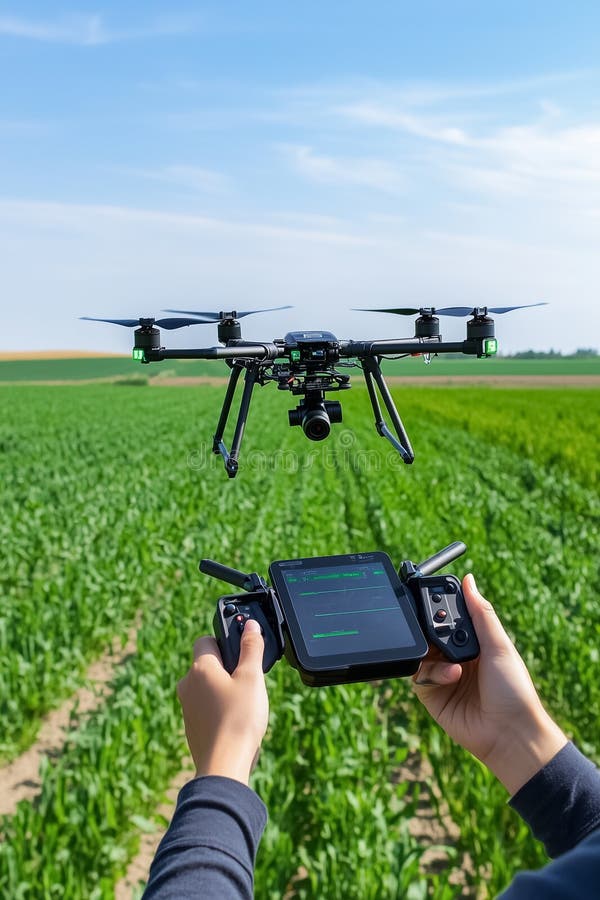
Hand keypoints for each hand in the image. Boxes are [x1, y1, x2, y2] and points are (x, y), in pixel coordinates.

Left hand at [177, 620, 268, 785]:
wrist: (224, 765)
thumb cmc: (239, 719)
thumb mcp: (252, 678)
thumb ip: (252, 648)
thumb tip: (251, 627)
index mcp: (199, 668)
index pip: (206, 640)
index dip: (225, 642)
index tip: (242, 652)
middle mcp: (188, 685)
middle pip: (207, 664)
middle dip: (227, 668)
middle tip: (248, 680)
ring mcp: (187, 708)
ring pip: (207, 687)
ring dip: (224, 689)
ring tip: (245, 704)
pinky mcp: (192, 727)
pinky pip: (206, 707)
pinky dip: (220, 709)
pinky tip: (237, 721)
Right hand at [412, 574, 566, 794]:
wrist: (509, 733)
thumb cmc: (514, 689)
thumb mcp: (499, 645)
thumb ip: (481, 613)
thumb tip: (469, 580)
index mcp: (473, 642)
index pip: (448, 617)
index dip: (440, 607)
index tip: (431, 596)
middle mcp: (455, 656)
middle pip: (429, 632)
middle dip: (429, 629)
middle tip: (436, 630)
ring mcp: (442, 675)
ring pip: (420, 651)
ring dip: (433, 653)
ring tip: (454, 662)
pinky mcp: (431, 694)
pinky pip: (418, 674)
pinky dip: (432, 672)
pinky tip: (453, 677)